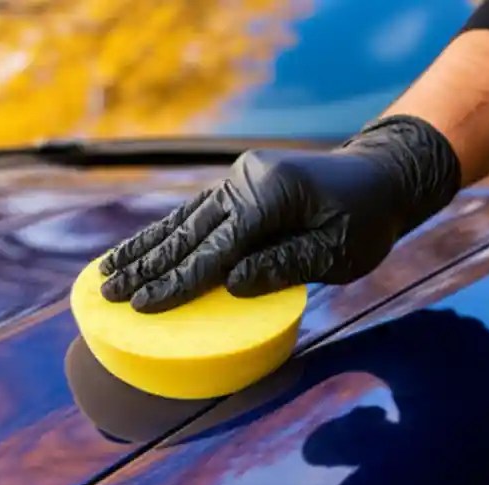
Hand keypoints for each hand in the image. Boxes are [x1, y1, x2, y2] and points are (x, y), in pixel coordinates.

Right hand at [100, 115, 460, 311]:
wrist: (382, 175)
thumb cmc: (366, 221)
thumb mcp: (338, 252)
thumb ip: (284, 266)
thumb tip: (229, 285)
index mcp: (271, 196)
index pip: (216, 248)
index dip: (178, 281)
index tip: (143, 305)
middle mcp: (246, 182)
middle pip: (188, 233)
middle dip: (146, 266)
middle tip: (108, 294)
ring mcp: (238, 181)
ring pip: (181, 221)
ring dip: (143, 249)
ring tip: (106, 272)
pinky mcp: (236, 188)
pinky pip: (192, 216)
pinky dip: (162, 235)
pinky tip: (136, 251)